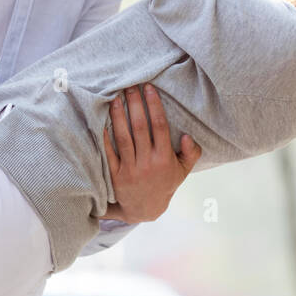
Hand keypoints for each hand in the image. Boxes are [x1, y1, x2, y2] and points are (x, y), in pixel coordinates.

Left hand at [103, 85, 201, 223]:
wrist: (146, 209)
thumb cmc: (166, 183)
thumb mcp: (184, 170)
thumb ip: (191, 153)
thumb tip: (187, 136)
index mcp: (164, 158)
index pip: (160, 127)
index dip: (154, 106)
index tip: (149, 89)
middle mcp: (147, 163)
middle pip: (140, 128)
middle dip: (135, 105)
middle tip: (130, 86)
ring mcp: (130, 169)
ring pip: (123, 138)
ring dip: (119, 116)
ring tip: (117, 98)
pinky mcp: (116, 176)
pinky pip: (110, 153)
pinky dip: (106, 137)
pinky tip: (103, 121)